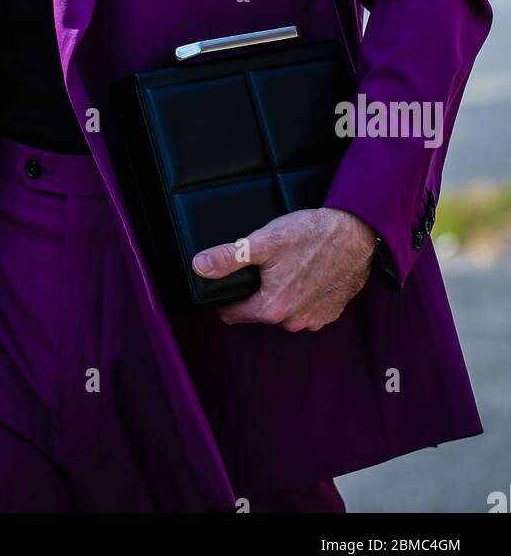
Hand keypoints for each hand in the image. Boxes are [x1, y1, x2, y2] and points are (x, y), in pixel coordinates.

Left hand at [191, 207, 376, 330]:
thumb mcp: (264, 241)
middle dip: (256, 292)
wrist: (356, 233)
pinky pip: (304, 309)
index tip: (229, 280)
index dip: (225, 297)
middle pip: (258, 312)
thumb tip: (200, 266)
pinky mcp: (330, 313)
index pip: (232, 314)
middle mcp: (292, 322)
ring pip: (282, 311)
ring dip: (280, 294)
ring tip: (288, 266)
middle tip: (265, 264)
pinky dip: (302, 295)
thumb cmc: (311, 235)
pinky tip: (306, 273)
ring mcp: (313, 320)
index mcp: (272, 308)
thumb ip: (229, 257)